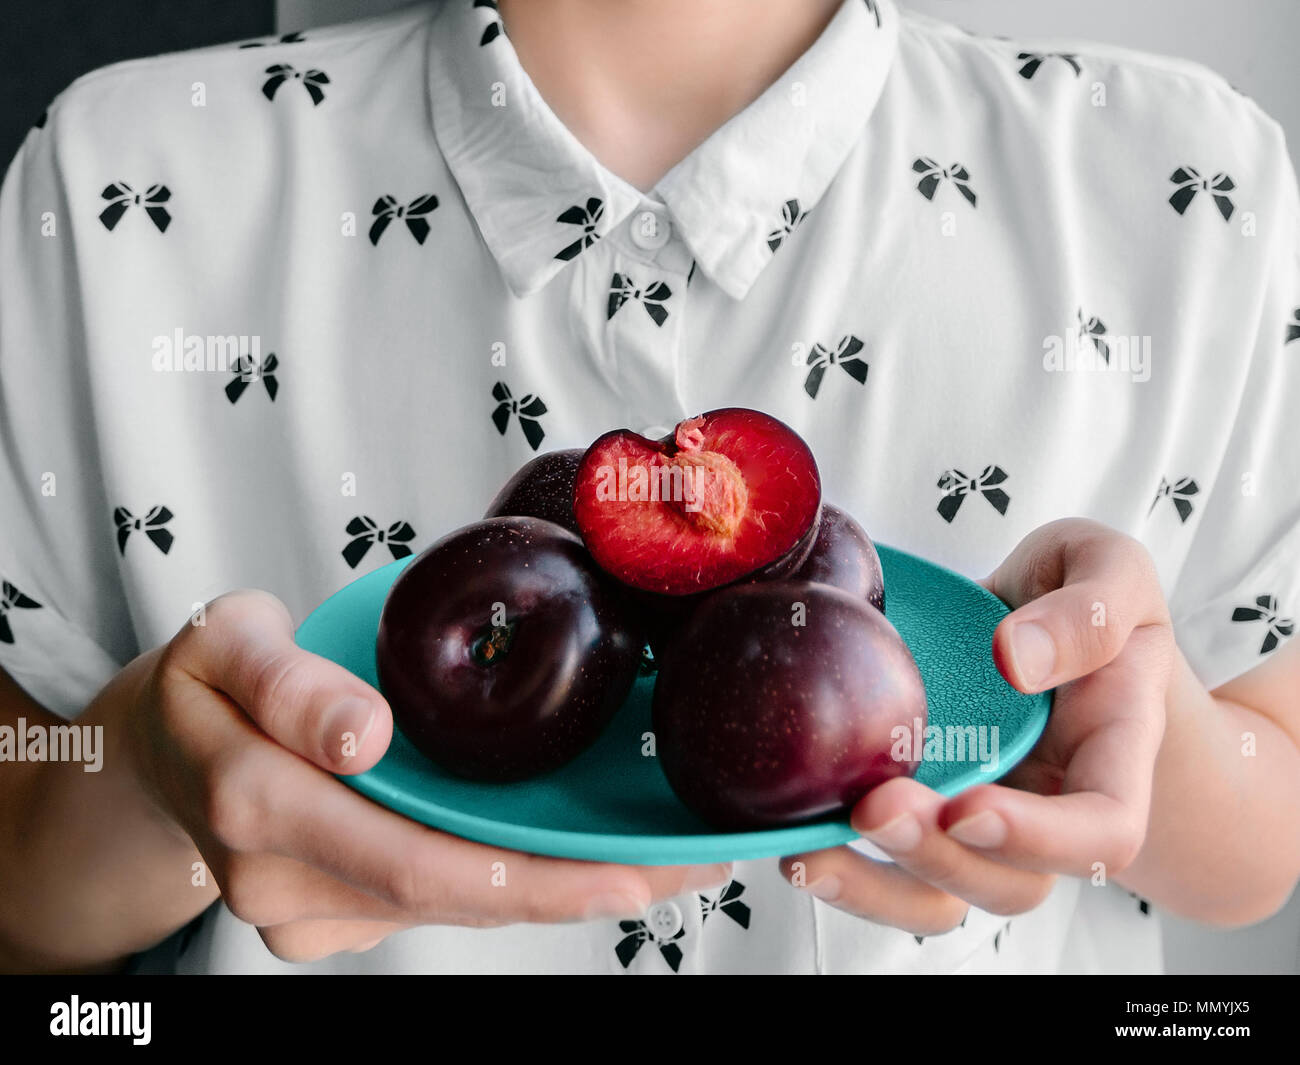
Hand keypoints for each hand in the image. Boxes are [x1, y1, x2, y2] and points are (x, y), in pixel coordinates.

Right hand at [123, 590, 728, 960]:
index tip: (625, 875)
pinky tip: (575, 855)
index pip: (417, 863)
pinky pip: (434, 901)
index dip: (529, 880)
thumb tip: (362, 734)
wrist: (161, 745)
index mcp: (260, 807)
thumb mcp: (226, 643)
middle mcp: (284, 883)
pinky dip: (510, 883)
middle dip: (574, 891)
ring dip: (555, 889)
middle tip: (683, 871)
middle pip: (454, 900)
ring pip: (452, 908)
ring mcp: (307, 911)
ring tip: (659, 860)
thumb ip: (286, 684)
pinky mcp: (331, 915)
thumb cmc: (204, 682)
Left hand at [780, 518, 1174, 934]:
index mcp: (1110, 753)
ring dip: (876, 887)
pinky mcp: (924, 807)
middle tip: (873, 809)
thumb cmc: (1083, 599)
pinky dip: (843, 868)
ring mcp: (982, 816)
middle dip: (937, 860)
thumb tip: (1017, 658)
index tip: (968, 809)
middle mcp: (1047, 805)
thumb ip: (1090, 608)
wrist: (1054, 625)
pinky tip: (793, 844)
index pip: (1104, 831)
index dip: (1038, 838)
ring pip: (942, 897)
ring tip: (809, 854)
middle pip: (1011, 885)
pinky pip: (891, 868)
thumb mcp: (1111, 570)